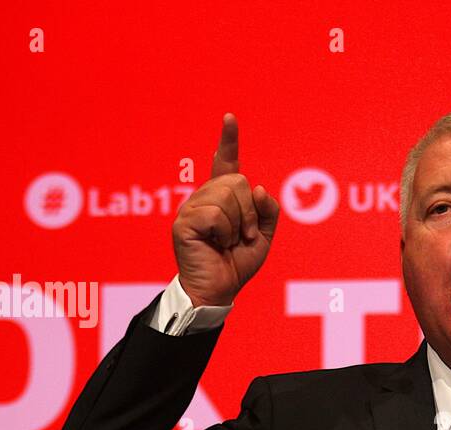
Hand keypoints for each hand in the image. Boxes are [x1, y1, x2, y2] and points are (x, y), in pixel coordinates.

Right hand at [171, 113, 279, 306]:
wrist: (219, 290)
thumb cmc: (236, 263)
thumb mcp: (263, 236)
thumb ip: (267, 211)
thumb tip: (259, 188)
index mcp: (222, 199)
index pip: (225, 164)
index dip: (228, 141)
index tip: (230, 118)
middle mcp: (204, 198)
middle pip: (236, 181)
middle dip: (249, 212)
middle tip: (242, 236)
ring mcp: (191, 208)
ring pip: (227, 196)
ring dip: (237, 225)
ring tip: (228, 242)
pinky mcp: (183, 222)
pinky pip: (216, 214)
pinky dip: (224, 233)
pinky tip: (215, 245)